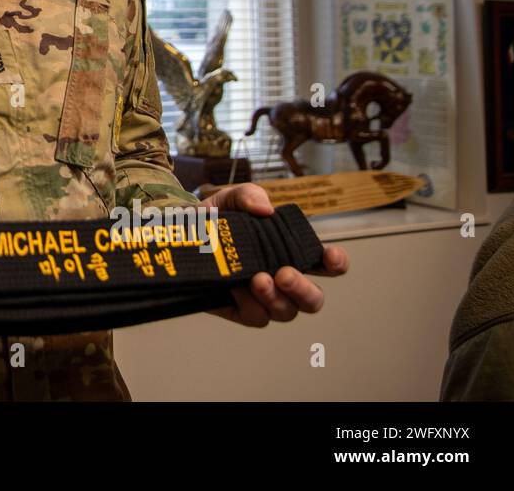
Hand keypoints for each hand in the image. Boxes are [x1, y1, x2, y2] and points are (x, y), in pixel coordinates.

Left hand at [198, 183, 347, 326]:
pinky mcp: (239, 309)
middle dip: (304, 290)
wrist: (177, 233)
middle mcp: (281, 278)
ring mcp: (262, 297)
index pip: (325, 264)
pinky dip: (251, 306)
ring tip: (257, 279)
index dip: (336, 263)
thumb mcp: (230, 198)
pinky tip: (237, 289)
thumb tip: (266, 210)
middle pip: (312, 299)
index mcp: (289, 251)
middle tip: (284, 273)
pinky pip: (255, 317)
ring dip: (276, 299)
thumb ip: (250, 196)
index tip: (330, 257)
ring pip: (285, 312)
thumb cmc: (214, 217)